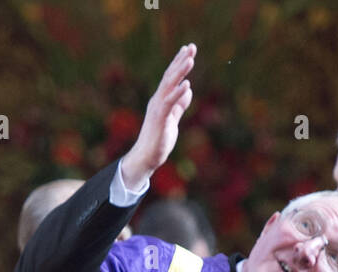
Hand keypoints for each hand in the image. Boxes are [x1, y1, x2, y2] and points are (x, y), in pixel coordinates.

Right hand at [119, 44, 195, 189]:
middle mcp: (157, 100)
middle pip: (170, 77)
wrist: (146, 158)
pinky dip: (178, 93)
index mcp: (161, 100)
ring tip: (190, 59)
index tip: (188, 50)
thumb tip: (188, 91)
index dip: (179, 63)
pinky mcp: (160, 120)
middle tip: (191, 47)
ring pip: (169, 86)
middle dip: (180, 61)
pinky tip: (187, 85)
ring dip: (180, 72)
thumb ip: (179, 105)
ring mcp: (157, 109)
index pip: (170, 78)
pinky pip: (169, 103)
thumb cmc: (158, 141)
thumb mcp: (172, 120)